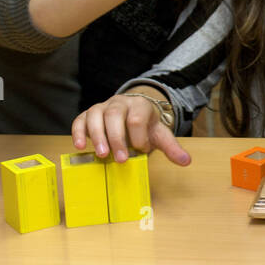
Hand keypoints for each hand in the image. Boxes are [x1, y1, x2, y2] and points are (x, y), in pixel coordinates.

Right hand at [71, 93, 190, 165]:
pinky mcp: (88, 115)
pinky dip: (78, 132)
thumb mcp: (160, 135)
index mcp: (140, 105)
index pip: (137, 118)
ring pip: (95, 116)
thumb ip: (172, 147)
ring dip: (97, 136)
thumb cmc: (145, 127)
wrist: (132, 115)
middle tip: (120, 160)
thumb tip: (187, 161)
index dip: (139, 137)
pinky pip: (79, 120)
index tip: (142, 151)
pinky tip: (79, 146)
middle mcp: (119, 103)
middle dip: (117, 138)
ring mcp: (102, 107)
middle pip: (115, 115)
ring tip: (102, 155)